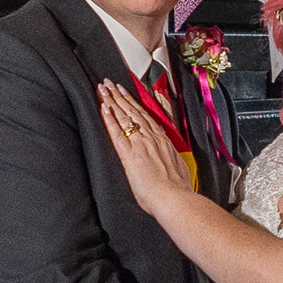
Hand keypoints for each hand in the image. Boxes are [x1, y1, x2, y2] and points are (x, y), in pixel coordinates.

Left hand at [97, 80, 194, 202]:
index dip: (134, 104)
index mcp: (162, 141)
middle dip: (120, 96)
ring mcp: (140, 144)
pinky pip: (116, 132)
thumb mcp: (178, 166)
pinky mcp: (129, 154)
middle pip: (133, 111)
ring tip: (104, 89)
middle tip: (110, 84)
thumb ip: (171, 158)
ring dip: (113, 101)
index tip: (126, 94)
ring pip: (124, 116)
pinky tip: (104, 108)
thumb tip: (170, 158)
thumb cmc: (178, 189)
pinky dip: (109, 118)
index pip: (145, 117)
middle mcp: (151, 138)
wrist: (175, 199)